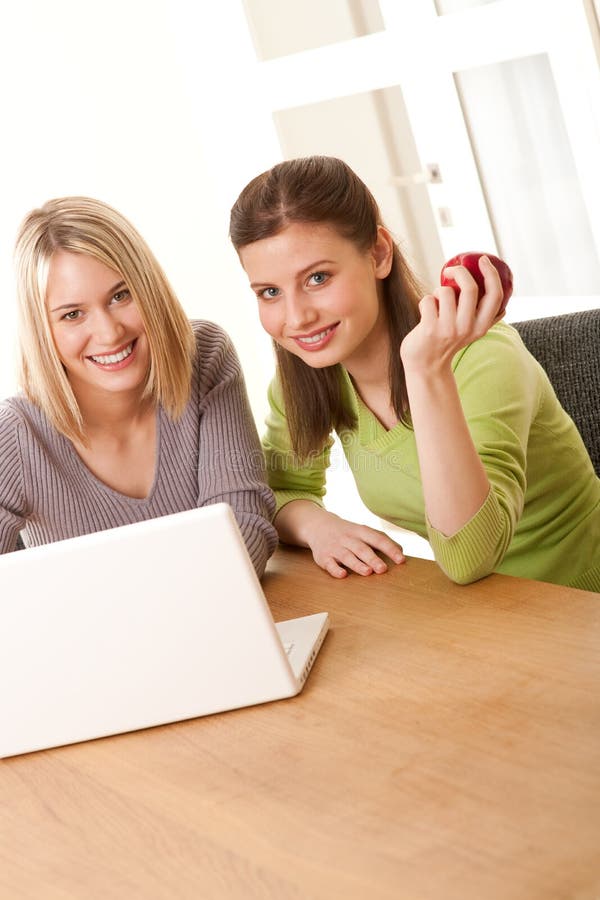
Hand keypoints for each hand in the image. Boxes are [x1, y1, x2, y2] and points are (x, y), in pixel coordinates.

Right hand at [304, 509, 405, 578]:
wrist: (318, 525)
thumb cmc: (347, 532)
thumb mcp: (363, 531)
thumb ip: (380, 539)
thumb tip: (401, 550)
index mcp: (360, 531)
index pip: (378, 539)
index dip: (390, 549)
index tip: (401, 560)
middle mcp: (348, 538)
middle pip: (361, 549)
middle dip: (373, 559)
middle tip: (383, 569)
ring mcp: (335, 547)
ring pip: (347, 556)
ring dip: (357, 564)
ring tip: (368, 572)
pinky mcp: (323, 557)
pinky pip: (329, 564)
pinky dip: (335, 569)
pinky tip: (343, 575)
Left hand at [400, 254, 502, 375]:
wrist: (425, 366)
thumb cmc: (446, 344)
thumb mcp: (471, 335)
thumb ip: (486, 320)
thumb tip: (505, 307)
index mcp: (481, 327)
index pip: (495, 295)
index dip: (491, 274)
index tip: (483, 260)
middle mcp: (468, 328)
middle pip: (470, 288)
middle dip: (459, 272)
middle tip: (450, 270)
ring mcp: (449, 329)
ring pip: (445, 291)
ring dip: (437, 292)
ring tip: (436, 305)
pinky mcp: (430, 329)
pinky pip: (428, 299)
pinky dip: (425, 302)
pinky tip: (425, 314)